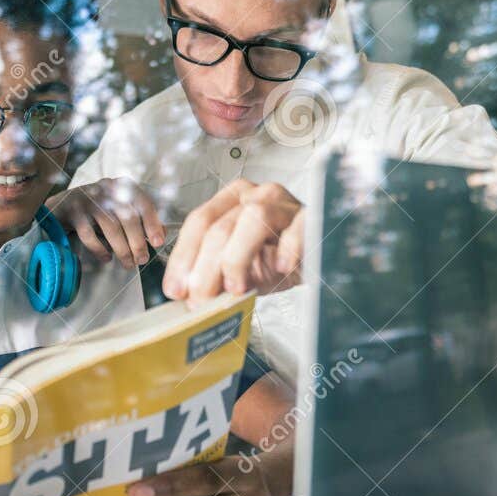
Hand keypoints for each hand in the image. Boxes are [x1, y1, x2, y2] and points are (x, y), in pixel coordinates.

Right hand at [47, 178, 165, 268]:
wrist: (62, 206)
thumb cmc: (98, 210)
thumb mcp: (119, 210)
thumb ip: (140, 219)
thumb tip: (162, 235)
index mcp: (122, 185)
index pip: (142, 202)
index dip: (152, 223)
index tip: (158, 242)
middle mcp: (106, 188)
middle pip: (127, 217)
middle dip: (137, 242)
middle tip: (142, 260)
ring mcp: (88, 198)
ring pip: (110, 227)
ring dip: (122, 249)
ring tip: (128, 264)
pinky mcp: (72, 210)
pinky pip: (89, 234)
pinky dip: (99, 249)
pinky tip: (106, 258)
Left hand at [163, 180, 305, 301]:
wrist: (320, 258)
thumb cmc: (278, 259)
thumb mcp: (241, 268)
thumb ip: (215, 275)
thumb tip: (189, 297)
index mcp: (232, 200)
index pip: (198, 222)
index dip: (183, 258)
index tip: (176, 289)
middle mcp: (256, 195)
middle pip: (220, 227)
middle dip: (205, 269)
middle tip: (201, 300)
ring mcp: (284, 203)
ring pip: (252, 220)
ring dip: (237, 258)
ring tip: (236, 288)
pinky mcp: (311, 217)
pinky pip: (296, 229)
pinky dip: (285, 250)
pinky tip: (279, 268)